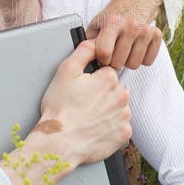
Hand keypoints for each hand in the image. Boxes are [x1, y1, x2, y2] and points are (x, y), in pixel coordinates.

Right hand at [0, 39, 130, 184]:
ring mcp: (124, 116)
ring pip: (117, 109)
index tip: (82, 91)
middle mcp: (122, 96)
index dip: (92, 81)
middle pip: (114, 91)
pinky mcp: (124, 134)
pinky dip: (109, 128)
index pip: (107, 73)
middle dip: (101, 96)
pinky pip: (119, 127)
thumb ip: (83, 51)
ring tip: (87, 119)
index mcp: (109, 79)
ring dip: (106, 112)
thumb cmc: (60, 110)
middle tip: (82, 106)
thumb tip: (94, 41)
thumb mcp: (65, 72)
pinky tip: (95, 129)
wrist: (59, 143)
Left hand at [86, 0, 163, 69]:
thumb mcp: (97, 24)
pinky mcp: (157, 35)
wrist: (135, 3)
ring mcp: (145, 30)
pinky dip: (141, 59)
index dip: (101, 59)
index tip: (102, 55)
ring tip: (125, 49)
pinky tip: (136, 48)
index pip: (104, 53)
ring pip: (134, 64)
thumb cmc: (113, 17)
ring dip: (128, 61)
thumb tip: (84, 57)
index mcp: (112, 21)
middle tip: (114, 52)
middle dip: (114, 61)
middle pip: (119, 62)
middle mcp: (130, 25)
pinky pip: (147, 62)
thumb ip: (90, 40)